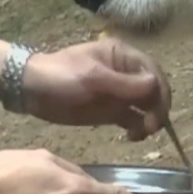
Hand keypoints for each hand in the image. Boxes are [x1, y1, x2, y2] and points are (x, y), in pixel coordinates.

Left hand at [27, 38, 172, 139]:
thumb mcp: (93, 77)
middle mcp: (125, 73)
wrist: (31, 90)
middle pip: (153, 90)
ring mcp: (119, 93)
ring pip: (146, 106)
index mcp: (123, 56)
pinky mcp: (111, 111)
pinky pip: (133, 120)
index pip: (152, 72)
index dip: (160, 91)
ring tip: (141, 134)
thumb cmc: (61, 76)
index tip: (159, 110)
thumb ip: (125, 83)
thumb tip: (155, 85)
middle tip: (152, 127)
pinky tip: (132, 137)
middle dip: (157, 108)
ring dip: (150, 120)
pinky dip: (138, 129)